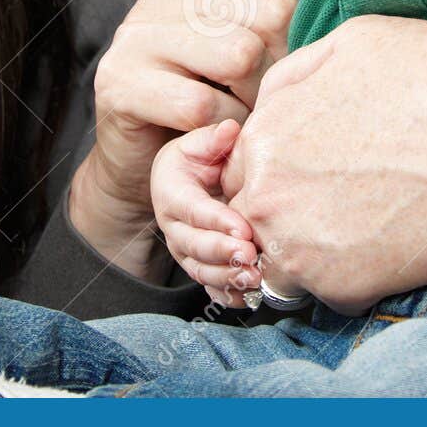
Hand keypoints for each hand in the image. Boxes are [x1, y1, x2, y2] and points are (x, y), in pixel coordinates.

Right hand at [68, 0, 357, 279]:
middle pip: (271, 2)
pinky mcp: (120, 79)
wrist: (147, 161)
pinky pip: (204, 104)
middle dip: (293, 55)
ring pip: (240, 55)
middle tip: (288, 87)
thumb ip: (294, 10)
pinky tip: (222, 134)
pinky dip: (224, 129)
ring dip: (259, 98)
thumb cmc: (223, 96)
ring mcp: (141, 30)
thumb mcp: (261, 41)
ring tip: (252, 112)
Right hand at [151, 120, 259, 307]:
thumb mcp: (200, 143)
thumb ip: (213, 138)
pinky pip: (210, 286)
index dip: (216, 221)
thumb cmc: (199, 158)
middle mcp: (174, 226)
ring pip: (201, 270)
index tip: (243, 229)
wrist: (190, 180)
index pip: (193, 210)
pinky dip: (228, 295)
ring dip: (227, 277)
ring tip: (254, 277)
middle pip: (193, 246)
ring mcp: (185, 249)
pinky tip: (248, 296)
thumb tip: (230, 130)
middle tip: (250, 256)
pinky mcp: (199, 265)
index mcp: (172, 193)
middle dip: (222, 254)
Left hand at [219, 16, 426, 313]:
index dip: (283, 167)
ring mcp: (300, 243)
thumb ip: (294, 76)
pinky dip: (354, 279)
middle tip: (354, 197)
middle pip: (253, 215)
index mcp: (267, 130)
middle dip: (290, 209)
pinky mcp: (340, 287)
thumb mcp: (355, 41)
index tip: (326, 168)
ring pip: (282, 259)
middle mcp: (267, 190)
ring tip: (377, 221)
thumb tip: (268, 103)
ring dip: (315, 248)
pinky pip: (326, 292)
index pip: (240, 166)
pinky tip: (398, 243)